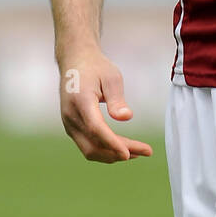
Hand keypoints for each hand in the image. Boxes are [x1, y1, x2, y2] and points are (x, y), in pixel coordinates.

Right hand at [59, 48, 152, 162]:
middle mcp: (71, 116)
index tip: (128, 154)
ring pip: (90, 149)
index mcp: (80, 101)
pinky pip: (88, 145)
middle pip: (94, 144)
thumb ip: (117, 99)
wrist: (74, 61)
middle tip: (146, 151)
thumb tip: (126, 117)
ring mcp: (69, 124)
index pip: (96, 128)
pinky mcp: (72, 127)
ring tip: (138, 153)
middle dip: (119, 152)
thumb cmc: (95, 67)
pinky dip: (106, 150)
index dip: (112, 143)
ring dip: (113, 155)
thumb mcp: (111, 77)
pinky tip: (123, 149)